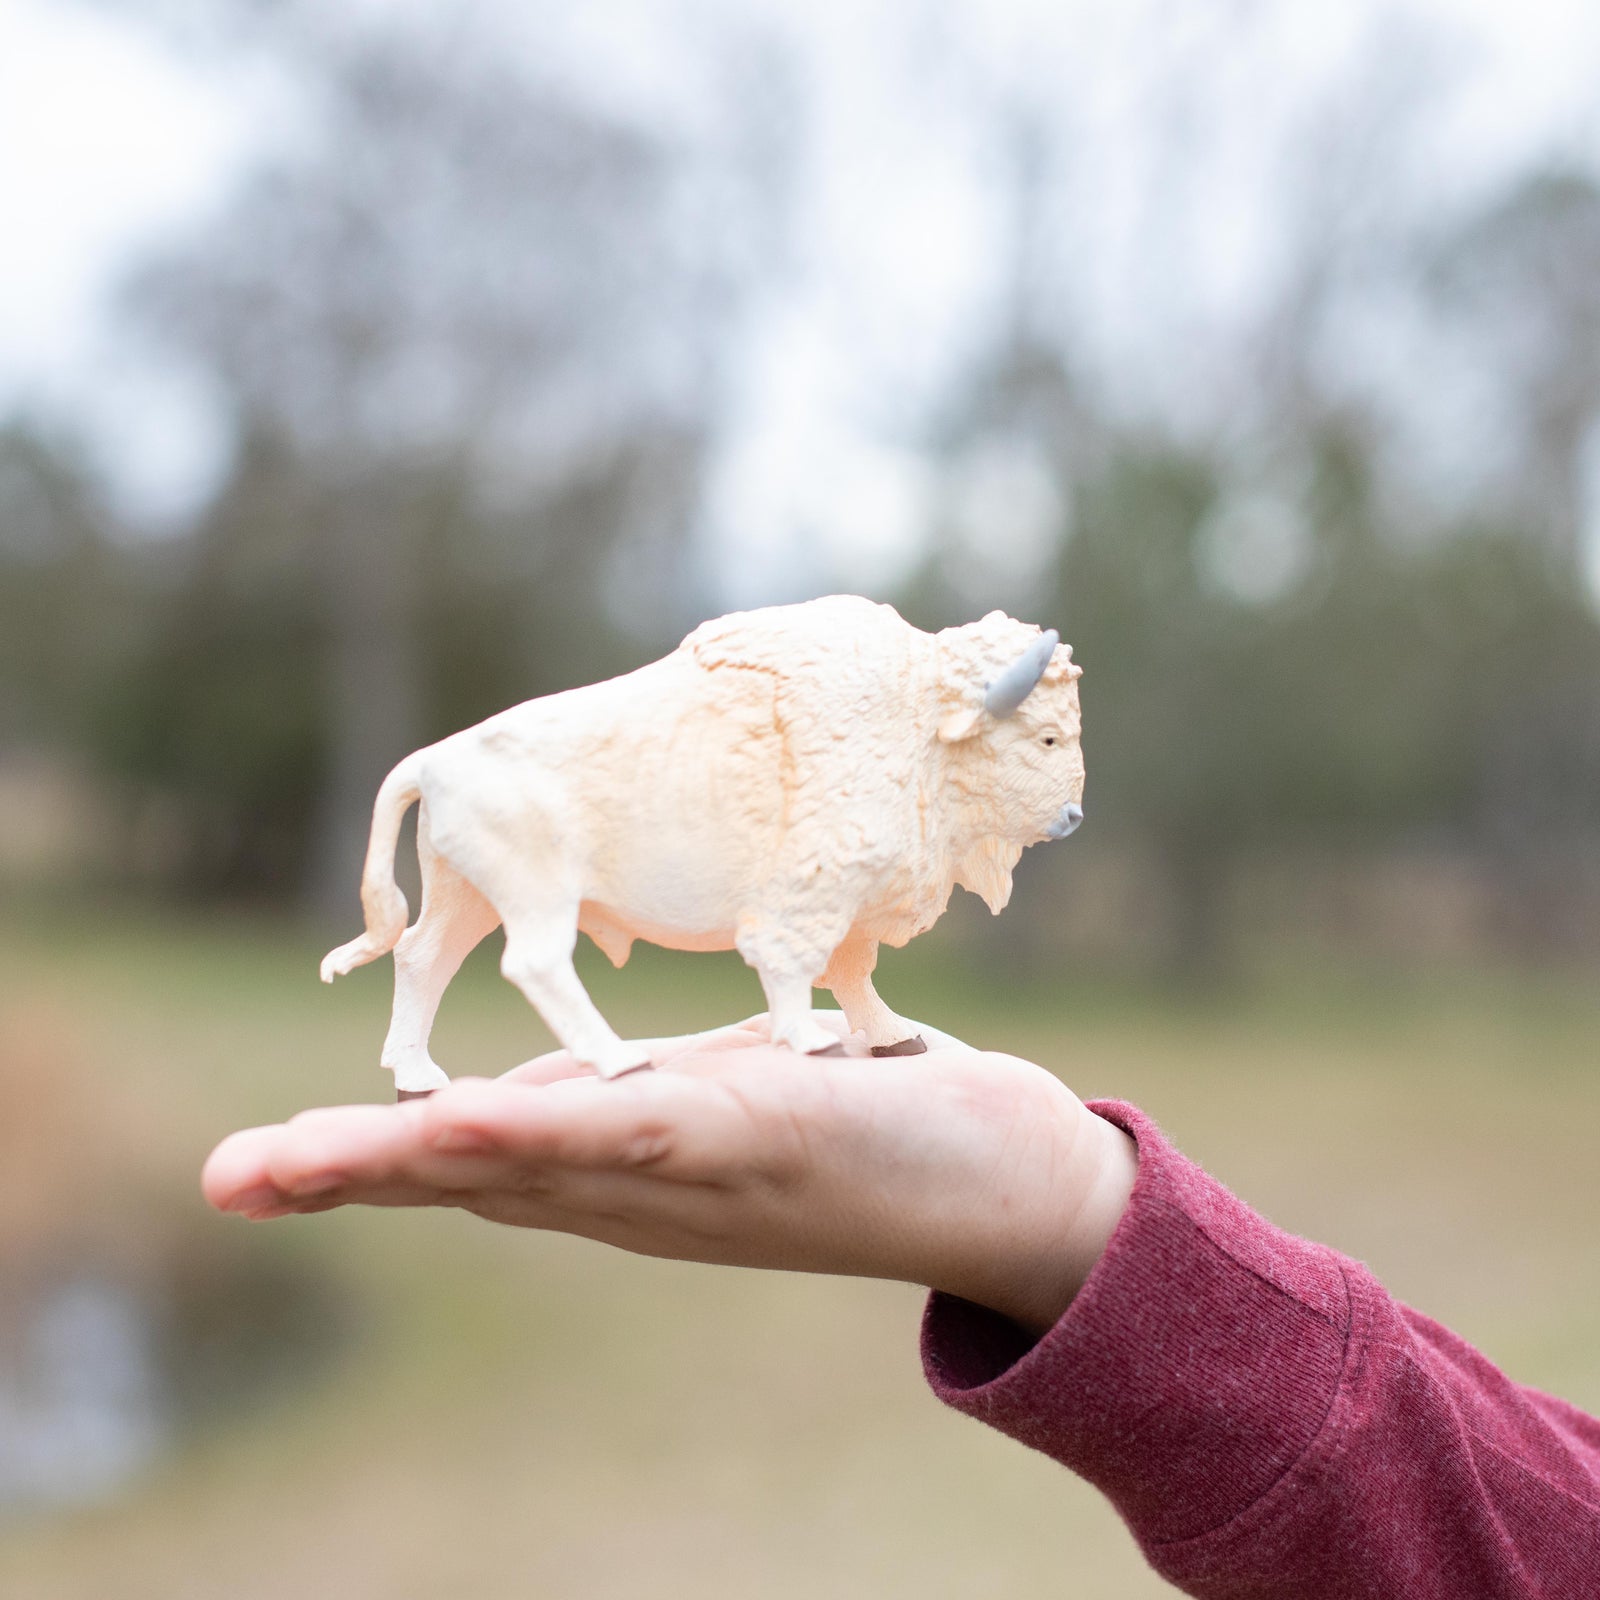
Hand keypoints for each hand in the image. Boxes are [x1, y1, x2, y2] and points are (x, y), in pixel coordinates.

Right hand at [202, 1013, 1137, 1334]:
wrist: (1013, 1186)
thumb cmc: (867, 1128)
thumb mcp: (736, 1103)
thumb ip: (650, 1102)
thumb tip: (579, 1088)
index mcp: (632, 1172)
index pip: (482, 1164)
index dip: (371, 1164)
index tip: (264, 1159)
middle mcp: (645, 1191)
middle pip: (474, 1177)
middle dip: (345, 1175)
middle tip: (224, 1175)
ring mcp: (694, 1173)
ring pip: (525, 1164)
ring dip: (402, 1162)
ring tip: (285, 1162)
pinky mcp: (759, 1138)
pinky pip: (631, 1135)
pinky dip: (537, 1128)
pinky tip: (457, 1122)